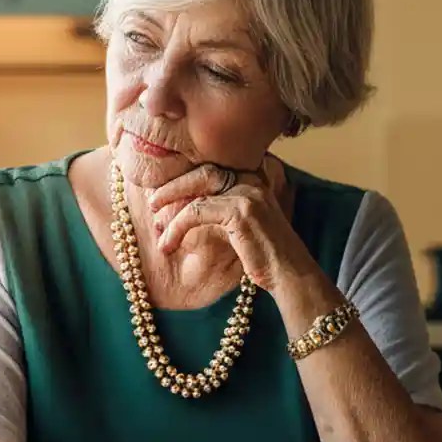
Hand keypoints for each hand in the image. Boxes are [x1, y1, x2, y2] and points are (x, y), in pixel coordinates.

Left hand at [148, 156, 313, 290]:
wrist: (289, 274)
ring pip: (196, 192)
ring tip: (158, 229)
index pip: (210, 168)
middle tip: (152, 204)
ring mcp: (248, 193)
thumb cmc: (263, 255)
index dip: (183, 180)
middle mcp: (252, 178)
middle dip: (172, 187)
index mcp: (253, 176)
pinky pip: (196, 212)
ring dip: (171, 211)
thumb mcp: (238, 224)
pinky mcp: (241, 212)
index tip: (163, 195)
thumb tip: (179, 206)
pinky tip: (169, 244)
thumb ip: (217, 209)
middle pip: (201, 172)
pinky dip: (177, 227)